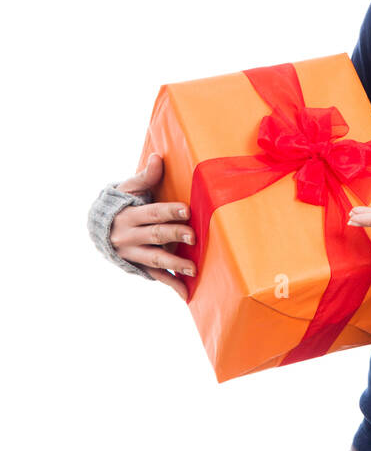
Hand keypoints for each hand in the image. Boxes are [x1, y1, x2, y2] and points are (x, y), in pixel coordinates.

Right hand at [109, 152, 195, 297]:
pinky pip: (157, 276)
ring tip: (193, 268)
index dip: (169, 211)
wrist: (97, 231)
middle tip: (193, 236)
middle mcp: (130, 236)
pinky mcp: (139, 266)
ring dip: (175, 263)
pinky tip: (188, 293)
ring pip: (156, 259)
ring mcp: (134, 254)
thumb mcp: (126, 190)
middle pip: (155, 235)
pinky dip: (173, 285)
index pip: (152, 212)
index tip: (187, 210)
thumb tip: (157, 158)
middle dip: (174, 235)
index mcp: (129, 215)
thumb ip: (144, 177)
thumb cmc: (119, 205)